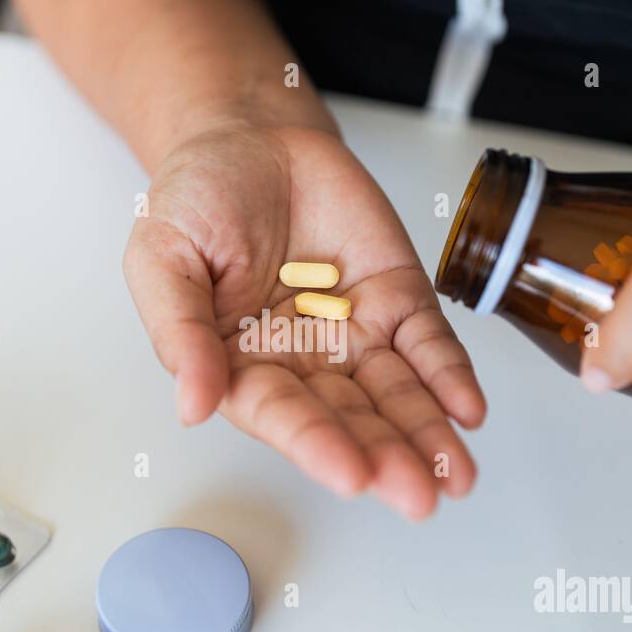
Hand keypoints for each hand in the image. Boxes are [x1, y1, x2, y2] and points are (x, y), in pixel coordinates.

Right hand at [123, 122, 485, 517]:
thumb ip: (179, 331)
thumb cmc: (196, 199)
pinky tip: (469, 411)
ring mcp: (354, 333)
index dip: (317, 445)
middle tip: (419, 494)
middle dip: (387, 458)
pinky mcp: (397, 297)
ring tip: (456, 474)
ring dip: (428, 434)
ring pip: (398, 394)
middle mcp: (302, 363)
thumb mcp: (162, 256)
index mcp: (241, 366)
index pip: (283, 416)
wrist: (249, 137)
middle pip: (351, 418)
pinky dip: (451, 375)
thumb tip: (192, 406)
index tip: (351, 474)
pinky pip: (428, 342)